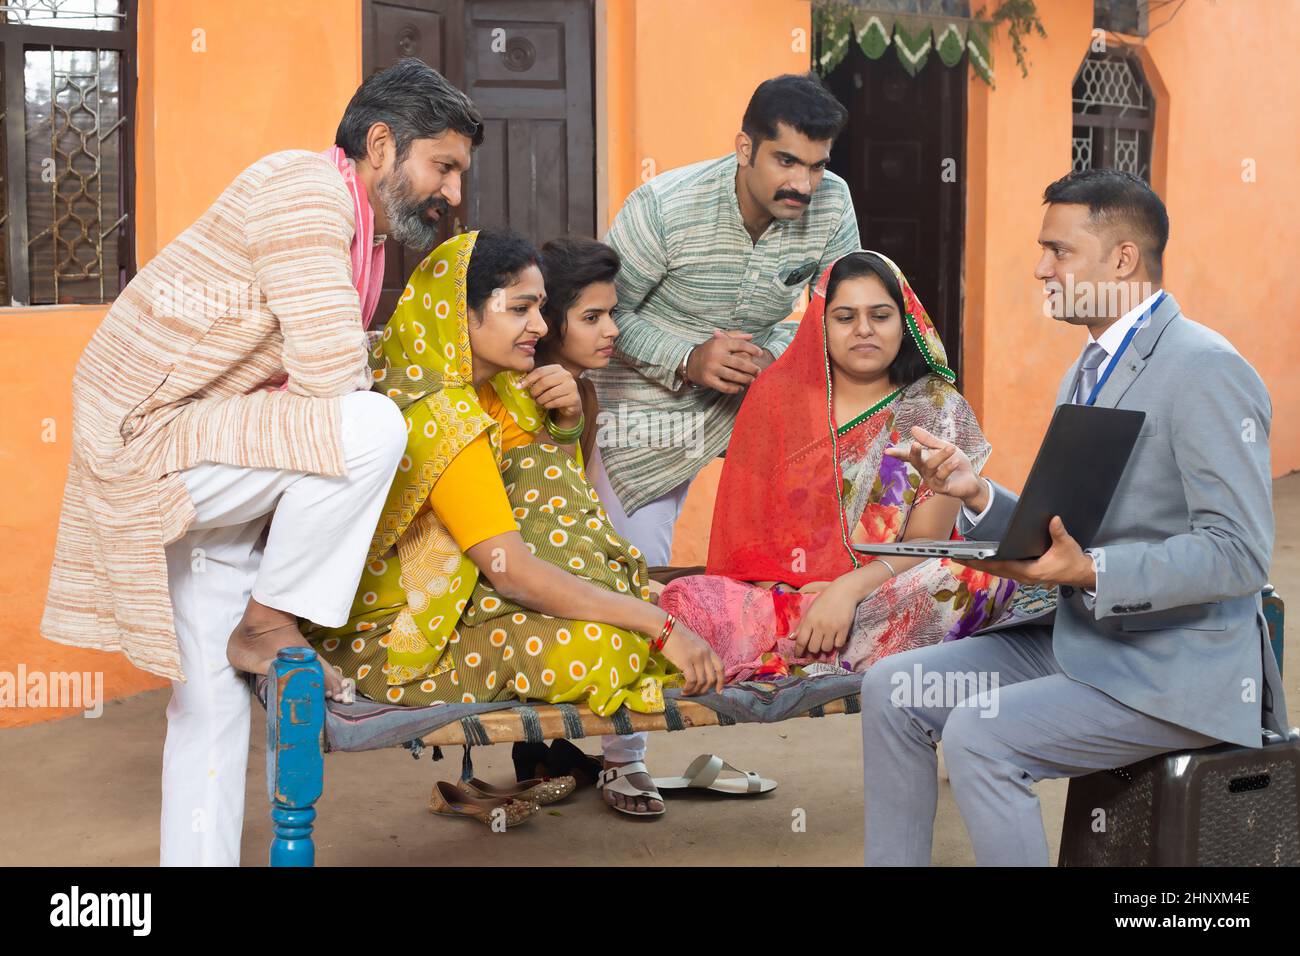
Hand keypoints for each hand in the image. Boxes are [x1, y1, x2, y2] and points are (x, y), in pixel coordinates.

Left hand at [521, 364, 580, 427]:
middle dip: (535, 391)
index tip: (520, 386)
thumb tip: (519, 384)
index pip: (540, 371)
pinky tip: (546, 405)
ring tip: (539, 401)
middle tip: (532, 396)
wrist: (570, 403)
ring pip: (550, 393)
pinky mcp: (574, 398)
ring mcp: (572, 386)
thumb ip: (535, 380)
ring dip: (541, 400)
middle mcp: (566, 375)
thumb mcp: (546, 383)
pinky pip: (556, 402)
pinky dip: (548, 405)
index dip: (528, 379)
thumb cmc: (555, 391)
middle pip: (544, 382)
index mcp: (558, 368)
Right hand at [659, 621, 724, 695]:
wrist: (665, 628)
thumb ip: (700, 655)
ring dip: (695, 691)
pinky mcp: (685, 662)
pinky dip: (688, 688)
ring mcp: (696, 658)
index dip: (721, 681)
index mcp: (708, 649)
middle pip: (712, 678)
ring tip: (687, 692)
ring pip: (702, 681)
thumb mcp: (695, 643)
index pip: (721, 667)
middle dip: (705, 689)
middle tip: (697, 693)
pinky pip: (691, 680)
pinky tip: (683, 690)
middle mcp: (705, 654)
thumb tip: (701, 670)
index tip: (718, 691)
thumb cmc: (677, 636)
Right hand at [685, 330, 764, 393]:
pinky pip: (724, 387)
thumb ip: (735, 336)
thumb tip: (751, 336)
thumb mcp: (719, 340)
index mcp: (720, 344)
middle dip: (752, 368)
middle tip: (758, 371)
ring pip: (734, 376)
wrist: (689, 362)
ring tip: (752, 380)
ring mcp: (712, 369)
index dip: (752, 349)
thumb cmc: (709, 350)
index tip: (760, 353)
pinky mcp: (708, 380)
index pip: (740, 345)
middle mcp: (716, 356)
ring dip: (745, 379)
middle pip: (739, 363)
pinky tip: (740, 388)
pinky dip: (734, 389)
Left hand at [793, 578, 859, 656]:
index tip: (798, 656)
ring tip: (826, 642)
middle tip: (815, 647)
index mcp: (809, 620)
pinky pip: (838, 645)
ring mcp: (832, 628)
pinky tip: (836, 639)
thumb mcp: (811, 609)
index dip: (799, 651)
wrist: (844, 591)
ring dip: (825, 648)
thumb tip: (792, 638)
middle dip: (813, 650)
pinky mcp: (844, 629)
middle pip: (813, 648)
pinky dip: (836, 644)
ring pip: (826, 648)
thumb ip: (802, 624)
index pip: (801, 641)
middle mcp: (820, 625)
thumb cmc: (825, 599)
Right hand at [885, 425, 984, 509]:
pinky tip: (955, 462)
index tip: (887, 451)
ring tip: (952, 448)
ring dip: (941, 456)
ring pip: (930, 467)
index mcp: (923, 460)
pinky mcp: (941, 488)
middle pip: (916, 462)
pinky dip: (948, 468)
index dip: (898, 454)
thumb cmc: (956, 463)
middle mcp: (924, 471)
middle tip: (915, 444)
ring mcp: (931, 481)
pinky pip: (941, 477)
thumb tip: (913, 428)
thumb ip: (929, 440)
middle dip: (914, 453)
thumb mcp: (943, 447)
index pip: (908, 456)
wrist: (971, 480)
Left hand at [962, 516, 1095, 588]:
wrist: (1081, 574)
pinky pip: (1003, 570)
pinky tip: (981, 559)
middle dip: (975, 563)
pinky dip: (990, 564)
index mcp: (1031, 571)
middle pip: (993, 570)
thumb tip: (1053, 519)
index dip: (984, 562)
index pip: (1002, 566)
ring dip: (980, 565)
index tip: (969, 557)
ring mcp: (1023, 576)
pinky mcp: (1024, 574)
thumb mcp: (1067, 545)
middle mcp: (1023, 576)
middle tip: (955, 557)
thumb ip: (1058, 532)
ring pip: (996, 571)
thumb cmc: (1073, 561)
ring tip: (963, 557)